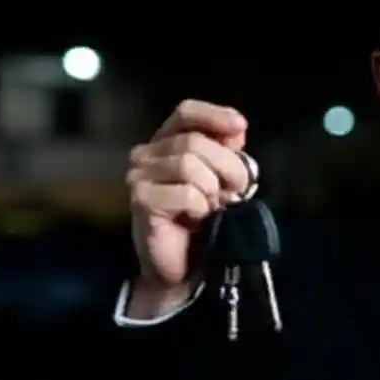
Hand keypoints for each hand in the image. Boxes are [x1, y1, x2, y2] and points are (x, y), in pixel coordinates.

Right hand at [126, 99, 253, 290]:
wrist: (183, 267)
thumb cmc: (202, 222)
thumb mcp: (221, 181)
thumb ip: (226, 153)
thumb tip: (236, 129)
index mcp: (166, 143)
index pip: (186, 113)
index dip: (214, 115)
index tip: (240, 128)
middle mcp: (146, 155)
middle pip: (195, 142)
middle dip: (228, 167)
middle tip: (234, 192)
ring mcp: (139, 177)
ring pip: (188, 164)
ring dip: (213, 189)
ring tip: (213, 207)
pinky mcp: (141, 201)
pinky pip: (186, 194)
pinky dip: (202, 207)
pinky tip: (198, 218)